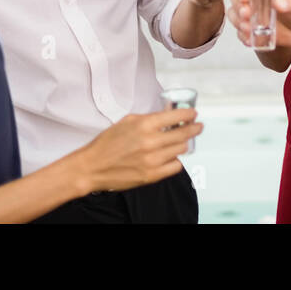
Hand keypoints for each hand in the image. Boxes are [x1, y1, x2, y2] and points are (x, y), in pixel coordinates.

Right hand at [79, 108, 201, 193]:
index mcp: (144, 125)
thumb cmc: (107, 143)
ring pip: (182, 149)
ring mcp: (152, 160)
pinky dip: (176, 160)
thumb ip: (149, 118)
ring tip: (182, 141)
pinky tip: (171, 156)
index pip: (177, 116)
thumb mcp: (127, 121)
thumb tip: (168, 116)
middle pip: (184, 134)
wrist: (93, 166)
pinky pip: (175, 166)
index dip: (189, 114)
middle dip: (194, 128)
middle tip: (197, 126)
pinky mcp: (151, 175)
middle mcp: (151, 142)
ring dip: (184, 144)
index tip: (194, 114)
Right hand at [225, 0, 290, 48]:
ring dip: (237, 21)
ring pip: (233, 12)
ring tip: (248, 29)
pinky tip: (250, 40)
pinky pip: (238, 30)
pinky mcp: (249, 25)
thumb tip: (278, 3)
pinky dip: (242, 35)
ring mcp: (250, 10)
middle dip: (238, 6)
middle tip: (247, 15)